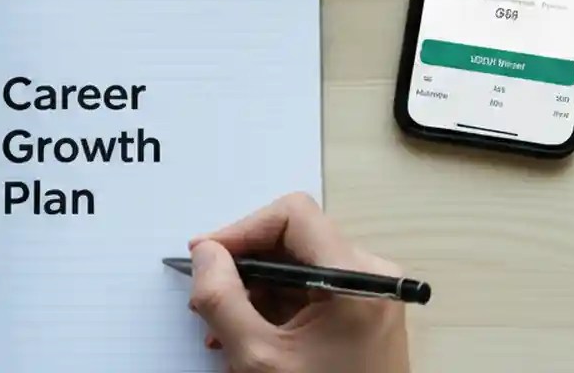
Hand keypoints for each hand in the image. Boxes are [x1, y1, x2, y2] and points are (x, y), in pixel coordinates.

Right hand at [187, 193, 410, 372]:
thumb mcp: (259, 359)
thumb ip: (223, 300)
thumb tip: (206, 252)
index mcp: (356, 278)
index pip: (293, 215)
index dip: (242, 229)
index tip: (207, 256)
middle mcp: (368, 277)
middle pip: (291, 241)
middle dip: (241, 268)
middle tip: (205, 299)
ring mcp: (366, 296)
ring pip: (295, 267)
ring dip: (252, 293)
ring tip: (221, 331)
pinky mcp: (359, 314)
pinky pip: (306, 292)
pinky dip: (271, 309)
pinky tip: (245, 339)